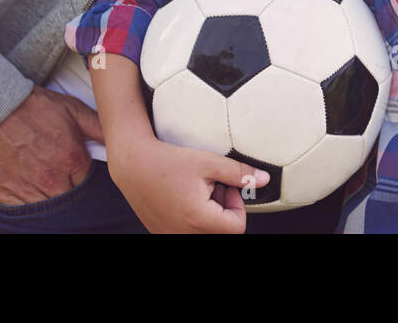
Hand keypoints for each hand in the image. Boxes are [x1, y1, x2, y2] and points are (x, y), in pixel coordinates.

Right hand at [0, 84, 104, 205]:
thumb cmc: (31, 105)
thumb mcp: (71, 108)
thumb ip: (97, 126)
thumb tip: (116, 138)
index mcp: (72, 159)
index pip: (85, 180)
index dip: (77, 172)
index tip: (69, 164)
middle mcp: (52, 179)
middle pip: (66, 195)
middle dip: (64, 185)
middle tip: (52, 169)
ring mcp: (27, 189)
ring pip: (45, 205)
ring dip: (45, 194)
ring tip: (37, 174)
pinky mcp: (3, 194)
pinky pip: (21, 208)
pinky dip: (23, 199)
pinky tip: (22, 183)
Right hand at [108, 132, 269, 233]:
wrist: (133, 165)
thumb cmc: (170, 161)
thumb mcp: (209, 162)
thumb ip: (238, 173)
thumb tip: (264, 179)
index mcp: (199, 219)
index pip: (237, 227)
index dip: (237, 205)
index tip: (225, 186)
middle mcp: (184, 234)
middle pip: (221, 231)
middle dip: (223, 209)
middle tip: (211, 185)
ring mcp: (171, 236)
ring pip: (205, 232)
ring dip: (209, 214)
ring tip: (197, 190)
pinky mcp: (162, 233)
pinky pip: (188, 231)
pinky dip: (193, 218)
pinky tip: (184, 197)